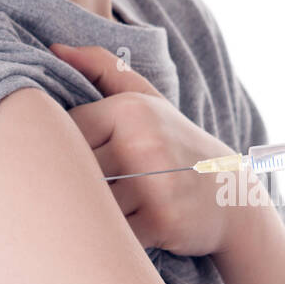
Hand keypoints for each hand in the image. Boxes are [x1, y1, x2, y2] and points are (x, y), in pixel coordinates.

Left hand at [50, 43, 264, 256]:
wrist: (231, 195)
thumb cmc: (176, 144)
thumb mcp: (147, 98)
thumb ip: (101, 68)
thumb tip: (54, 48)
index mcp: (130, 110)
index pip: (66, 131)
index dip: (66, 148)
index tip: (81, 157)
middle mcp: (142, 142)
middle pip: (74, 167)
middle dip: (74, 181)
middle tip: (84, 187)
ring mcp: (153, 184)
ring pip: (89, 202)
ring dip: (91, 210)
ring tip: (103, 207)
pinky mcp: (160, 222)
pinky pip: (109, 231)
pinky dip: (108, 235)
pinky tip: (121, 228)